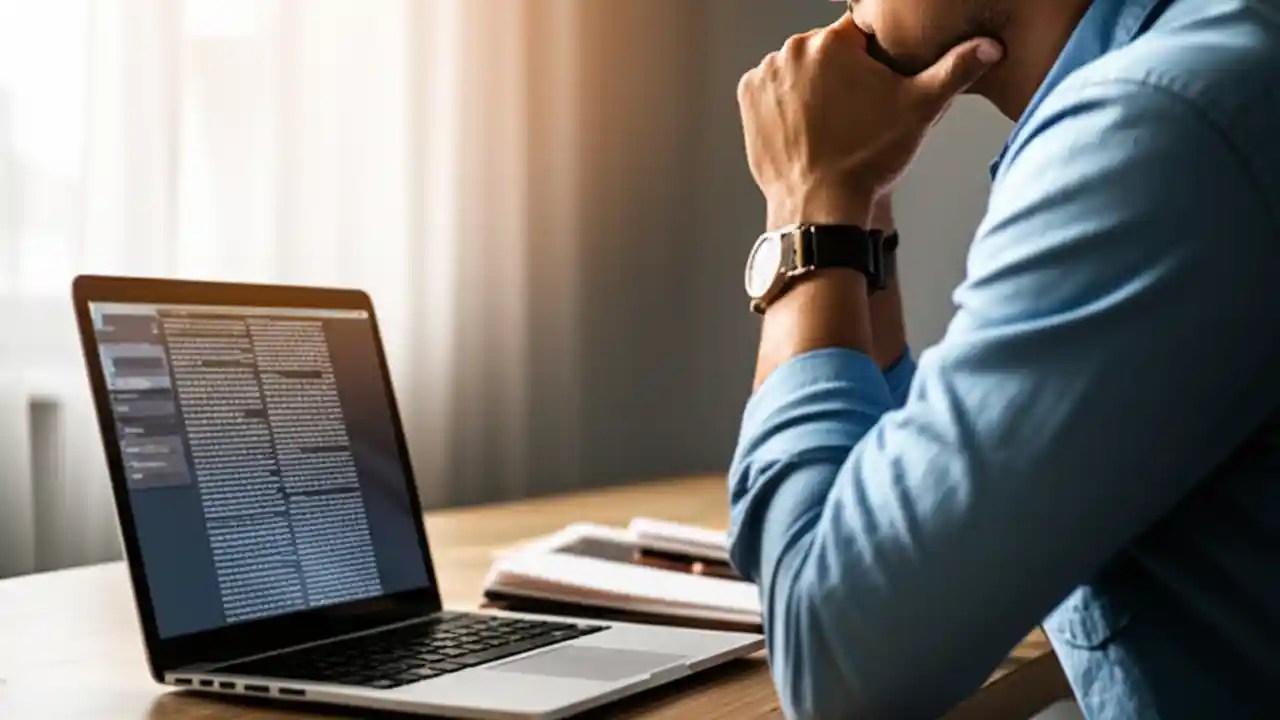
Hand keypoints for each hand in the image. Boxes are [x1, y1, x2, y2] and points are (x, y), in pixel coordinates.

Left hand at [737, 16, 1001, 228]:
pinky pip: (774, 89)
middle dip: (842, 74)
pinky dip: (787, 102)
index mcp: (831, 42)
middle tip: (856, 113)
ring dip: (813, 87)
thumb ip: (955, 71)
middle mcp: (792, 51)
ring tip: (832, 124)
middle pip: (826, 51)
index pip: (860, 34)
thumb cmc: (867, 159)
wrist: (819, 205)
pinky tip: (807, 127)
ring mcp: (765, 75)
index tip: (876, 88)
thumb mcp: (920, 110)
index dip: (873, 60)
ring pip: (800, 69)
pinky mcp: (748, 99)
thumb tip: (990, 47)